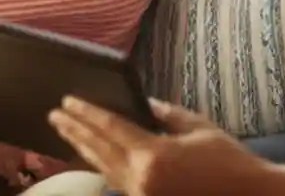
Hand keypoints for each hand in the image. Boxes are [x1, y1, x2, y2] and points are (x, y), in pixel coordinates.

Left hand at [49, 97, 276, 195]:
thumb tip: (145, 105)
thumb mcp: (199, 128)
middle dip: (75, 131)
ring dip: (84, 149)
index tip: (68, 101)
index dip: (87, 113)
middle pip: (99, 151)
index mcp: (154, 155)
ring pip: (104, 169)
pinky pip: (119, 183)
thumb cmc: (229, 160)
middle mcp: (142, 179)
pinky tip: (94, 157)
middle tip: (55, 115)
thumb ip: (168, 115)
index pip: (111, 129)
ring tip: (67, 133)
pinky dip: (103, 167)